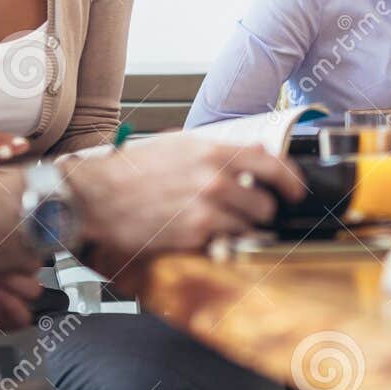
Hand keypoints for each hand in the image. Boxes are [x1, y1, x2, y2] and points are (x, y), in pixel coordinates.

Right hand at [64, 135, 304, 267]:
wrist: (95, 197)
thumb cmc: (128, 172)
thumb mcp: (174, 146)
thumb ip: (211, 152)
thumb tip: (243, 158)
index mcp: (209, 150)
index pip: (269, 161)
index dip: (290, 179)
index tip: (295, 190)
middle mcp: (213, 177)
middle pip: (264, 201)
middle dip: (263, 210)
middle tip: (252, 213)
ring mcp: (206, 207)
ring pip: (250, 225)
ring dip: (245, 229)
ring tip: (225, 226)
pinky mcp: (194, 234)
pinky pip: (227, 243)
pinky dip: (224, 243)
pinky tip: (207, 236)